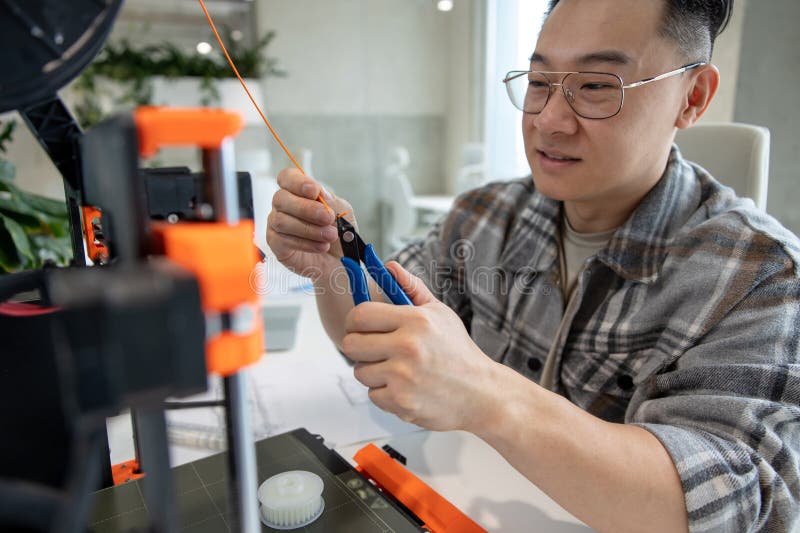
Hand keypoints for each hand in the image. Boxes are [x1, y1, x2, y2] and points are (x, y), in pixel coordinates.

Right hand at [266, 168, 352, 278]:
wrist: (341, 259)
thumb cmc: (339, 232)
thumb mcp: (342, 212)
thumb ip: (331, 202)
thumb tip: (319, 194)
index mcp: (298, 192)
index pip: (287, 177)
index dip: (297, 182)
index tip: (314, 191)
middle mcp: (283, 205)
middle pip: (281, 198)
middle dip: (306, 208)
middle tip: (328, 218)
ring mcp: (276, 224)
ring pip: (281, 221)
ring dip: (309, 229)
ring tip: (330, 236)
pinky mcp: (276, 244)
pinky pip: (282, 240)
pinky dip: (305, 243)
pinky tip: (321, 246)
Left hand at [341, 262, 500, 430]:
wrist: (481, 392)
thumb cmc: (458, 350)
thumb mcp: (440, 313)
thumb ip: (411, 288)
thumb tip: (389, 266)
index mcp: (415, 320)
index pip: (361, 314)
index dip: (354, 321)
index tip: (359, 326)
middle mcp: (407, 346)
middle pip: (351, 344)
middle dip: (359, 347)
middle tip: (375, 349)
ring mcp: (403, 376)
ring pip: (360, 372)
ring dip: (373, 372)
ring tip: (397, 370)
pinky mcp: (401, 401)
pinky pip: (372, 395)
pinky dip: (385, 394)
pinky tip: (405, 387)